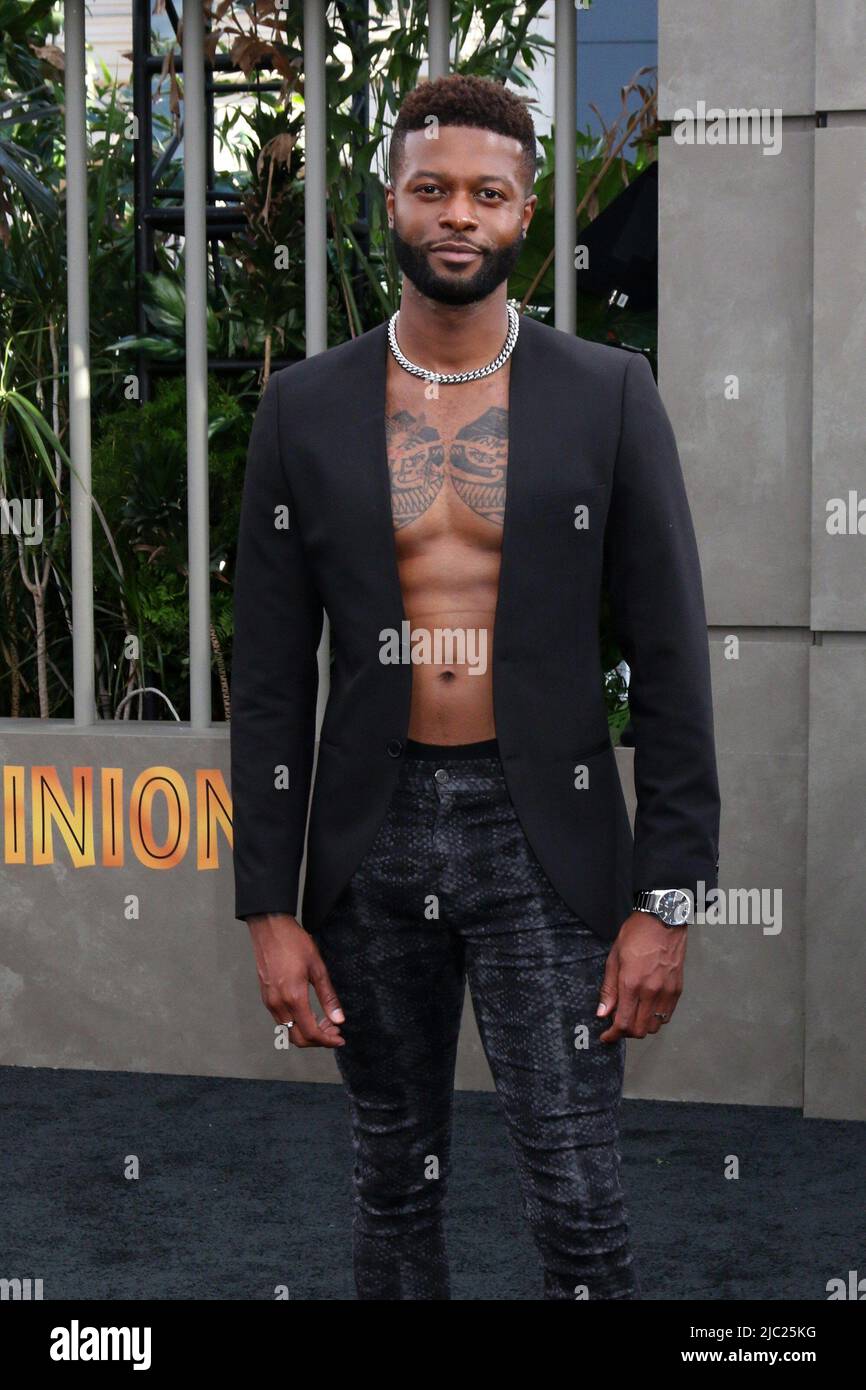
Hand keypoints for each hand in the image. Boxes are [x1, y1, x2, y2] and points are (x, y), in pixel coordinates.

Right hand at [246, 913, 345, 1047]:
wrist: (269, 928)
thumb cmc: (294, 943)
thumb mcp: (318, 968)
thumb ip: (328, 997)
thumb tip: (339, 1019)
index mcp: (293, 997)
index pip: (310, 1032)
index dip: (327, 1040)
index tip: (340, 1039)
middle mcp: (278, 1004)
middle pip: (297, 1038)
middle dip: (318, 1040)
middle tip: (334, 1030)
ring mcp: (269, 1001)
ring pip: (288, 1030)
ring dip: (306, 1032)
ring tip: (324, 1021)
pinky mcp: (266, 996)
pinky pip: (281, 1020)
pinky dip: (296, 1023)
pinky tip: (308, 1012)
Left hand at [596, 910, 685, 1042]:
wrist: (663, 920)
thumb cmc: (636, 935)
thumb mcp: (614, 958)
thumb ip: (609, 989)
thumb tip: (602, 1014)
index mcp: (631, 983)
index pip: (623, 1022)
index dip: (613, 1035)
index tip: (606, 1037)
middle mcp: (651, 991)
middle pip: (640, 1030)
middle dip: (626, 1033)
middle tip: (617, 1025)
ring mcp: (666, 992)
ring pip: (655, 1026)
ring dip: (642, 1026)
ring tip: (632, 1015)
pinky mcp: (677, 990)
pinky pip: (667, 1016)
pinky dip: (655, 1018)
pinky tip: (647, 1008)